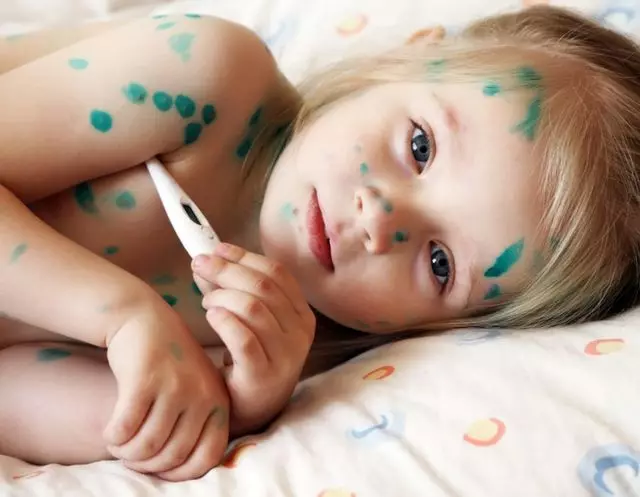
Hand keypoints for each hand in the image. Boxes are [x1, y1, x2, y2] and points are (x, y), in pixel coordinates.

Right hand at [104, 295, 229, 480]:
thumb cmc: (168, 364)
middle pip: (172, 455)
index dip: (180, 473)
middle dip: (145, 464)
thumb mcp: (195, 390)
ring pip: (146, 446)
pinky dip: (114, 436)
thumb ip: (195, 425)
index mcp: (219, 401)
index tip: (160, 468)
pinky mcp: (145, 379)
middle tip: (130, 455)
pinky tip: (111, 430)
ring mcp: (175, 386)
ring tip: (119, 443)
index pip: (207, 457)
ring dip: (126, 452)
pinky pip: (125, 428)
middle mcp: (203, 394)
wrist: (144, 319)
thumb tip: (178, 473)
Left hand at [192, 243, 315, 434]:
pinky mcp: (264, 375)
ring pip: (254, 308)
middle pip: (264, 286)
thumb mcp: (248, 321)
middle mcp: (300, 332)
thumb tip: (207, 260)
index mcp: (301, 314)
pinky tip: (211, 317)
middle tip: (200, 265)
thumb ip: (231, 290)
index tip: (217, 249)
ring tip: (207, 303)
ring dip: (223, 297)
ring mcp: (286, 355)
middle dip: (227, 270)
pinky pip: (243, 338)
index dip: (245, 257)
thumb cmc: (248, 360)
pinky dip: (223, 320)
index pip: (277, 273)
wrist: (250, 410)